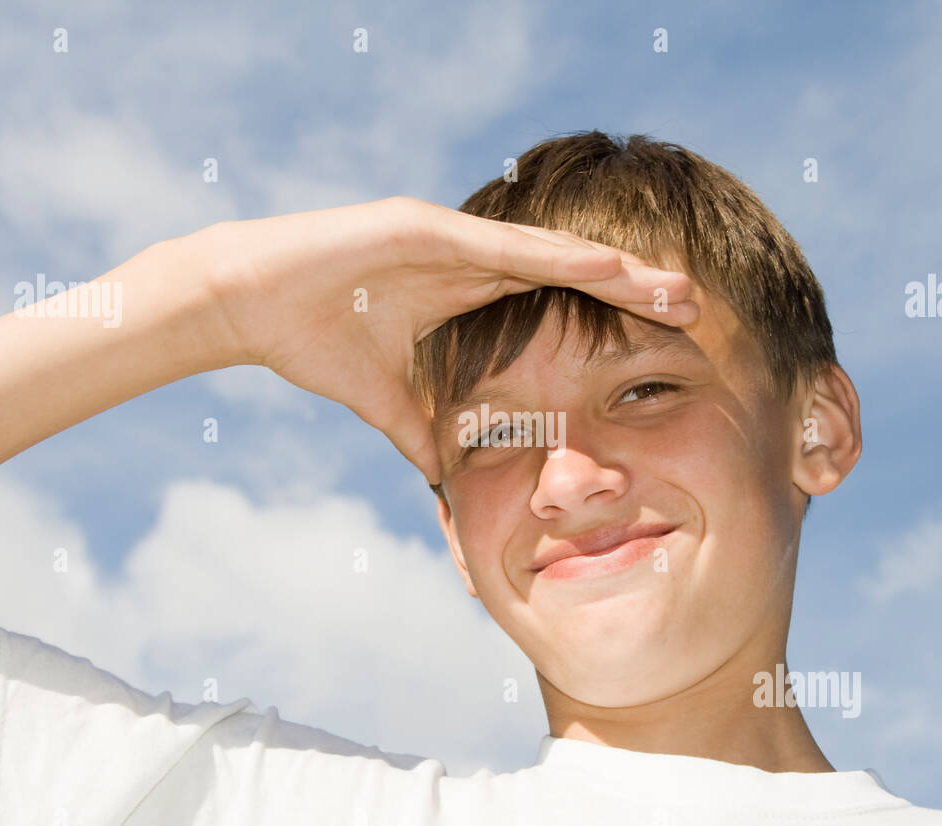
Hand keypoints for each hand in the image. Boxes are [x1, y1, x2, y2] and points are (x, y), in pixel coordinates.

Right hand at [199, 196, 699, 483]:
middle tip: (694, 306)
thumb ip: (423, 432)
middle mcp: (467, 256)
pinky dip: (555, 256)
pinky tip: (605, 265)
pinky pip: (502, 247)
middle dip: (632, 288)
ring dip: (612, 269)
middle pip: (568, 271)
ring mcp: (448, 237)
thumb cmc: (312, 339)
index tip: (663, 335)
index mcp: (464, 288)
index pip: (555, 300)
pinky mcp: (423, 229)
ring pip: (548, 253)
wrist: (247, 301)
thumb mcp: (386, 401)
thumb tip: (449, 479)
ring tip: (670, 285)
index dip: (609, 313)